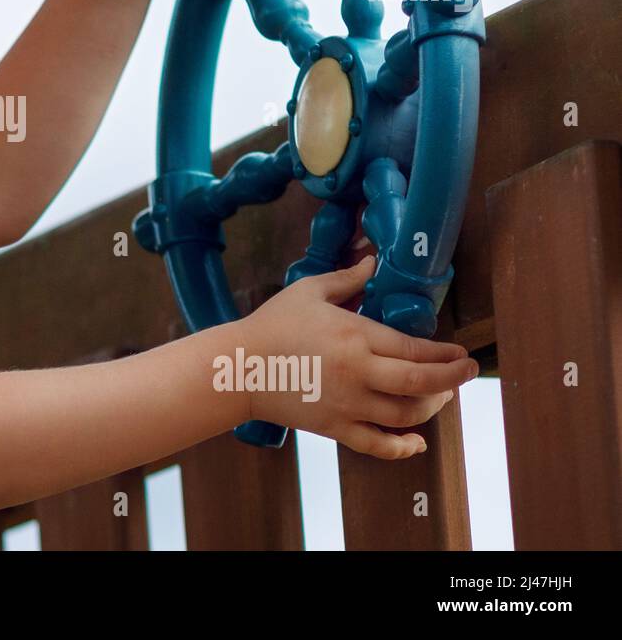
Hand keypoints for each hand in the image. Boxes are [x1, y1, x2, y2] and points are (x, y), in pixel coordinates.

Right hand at [236, 255, 478, 458]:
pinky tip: (416, 442)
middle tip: (468, 373)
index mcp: (355, 336)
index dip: (446, 354)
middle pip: (421, 383)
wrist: (240, 367)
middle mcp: (358, 373)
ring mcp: (347, 405)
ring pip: (406, 414)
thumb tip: (372, 261)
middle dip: (453, 379)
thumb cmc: (272, 325)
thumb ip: (347, 279)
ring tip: (441, 396)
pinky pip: (377, 445)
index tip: (462, 353)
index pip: (415, 349)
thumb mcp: (309, 292)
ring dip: (432, 407)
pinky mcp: (334, 427)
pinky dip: (402, 447)